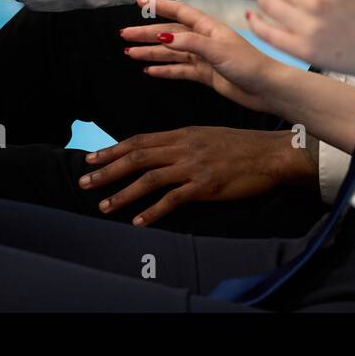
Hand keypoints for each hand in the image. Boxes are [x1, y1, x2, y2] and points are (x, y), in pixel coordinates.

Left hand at [79, 126, 313, 225]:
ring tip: (104, 206)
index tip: (92, 158)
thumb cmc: (242, 146)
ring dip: (123, 193)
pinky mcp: (205, 187)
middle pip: (137, 157)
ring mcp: (193, 167)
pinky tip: (138, 221)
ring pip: (149, 178)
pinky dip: (152, 211)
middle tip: (84, 182)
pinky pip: (172, 200)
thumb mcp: (208, 136)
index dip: (113, 149)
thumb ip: (184, 143)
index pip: (140, 140)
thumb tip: (162, 152)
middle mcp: (183, 147)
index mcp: (183, 134)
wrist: (270, 154)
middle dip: (107, 170)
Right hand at [120, 0, 285, 113]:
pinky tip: (149, 69)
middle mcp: (204, 39)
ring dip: (151, 52)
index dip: (159, 6)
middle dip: (147, 34)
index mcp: (209, 28)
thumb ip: (190, 43)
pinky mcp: (206, 74)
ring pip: (171, 52)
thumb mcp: (218, 50)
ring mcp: (204, 57)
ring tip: (129, 52)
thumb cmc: (250, 65)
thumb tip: (164, 36)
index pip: (179, 12)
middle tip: (124, 35)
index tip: (139, 2)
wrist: (267, 89)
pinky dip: (164, 69)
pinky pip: (179, 70)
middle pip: (170, 33)